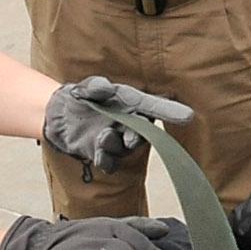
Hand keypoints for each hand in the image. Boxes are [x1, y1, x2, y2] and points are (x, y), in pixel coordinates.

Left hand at [41, 76, 195, 179]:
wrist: (62, 116)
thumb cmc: (84, 97)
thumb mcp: (88, 87)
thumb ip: (96, 86)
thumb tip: (106, 88)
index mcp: (132, 105)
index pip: (155, 108)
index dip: (171, 112)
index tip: (188, 116)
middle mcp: (129, 124)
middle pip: (142, 134)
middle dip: (138, 137)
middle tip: (129, 138)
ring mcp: (117, 141)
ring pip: (124, 149)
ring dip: (115, 145)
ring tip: (104, 137)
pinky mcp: (103, 155)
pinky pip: (110, 163)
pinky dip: (106, 160)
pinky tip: (98, 155)